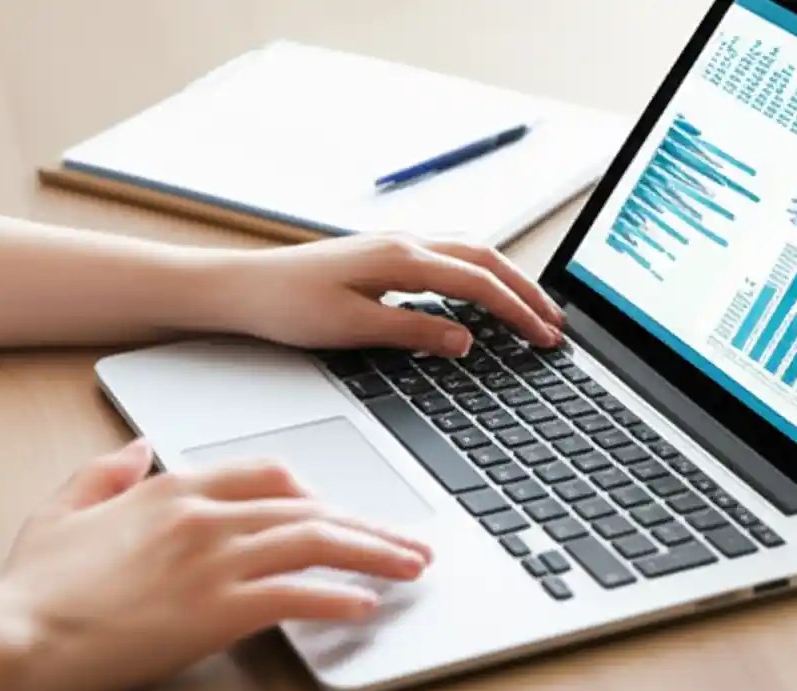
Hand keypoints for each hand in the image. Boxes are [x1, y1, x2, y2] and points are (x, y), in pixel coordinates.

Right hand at [0, 439, 431, 690]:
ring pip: (317, 543)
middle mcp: (205, 517)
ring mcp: (213, 561)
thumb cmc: (35, 588)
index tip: (344, 513)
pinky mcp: (215, 611)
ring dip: (373, 553)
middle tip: (409, 541)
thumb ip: (105, 471)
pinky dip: (337, 597)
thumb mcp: (62, 511)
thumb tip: (136, 445)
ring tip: (411, 566)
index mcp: (176, 488)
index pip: (272, 473)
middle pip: (311, 508)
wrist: (9, 639)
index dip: (318, 493)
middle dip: (369, 523)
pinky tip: (364, 605)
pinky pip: (296, 595)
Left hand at [216, 233, 564, 356]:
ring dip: (507, 279)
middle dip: (527, 291)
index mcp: (401, 258)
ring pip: (472, 252)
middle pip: (487, 259)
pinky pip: (451, 256)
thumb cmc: (287, 307)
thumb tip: (465, 341)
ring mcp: (397, 245)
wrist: (241, 288)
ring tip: (533, 309)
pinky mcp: (388, 255)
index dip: (518, 312)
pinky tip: (484, 295)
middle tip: (556, 323)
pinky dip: (481, 274)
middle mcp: (405, 243)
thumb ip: (413, 332)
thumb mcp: (352, 328)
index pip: (479, 283)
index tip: (545, 337)